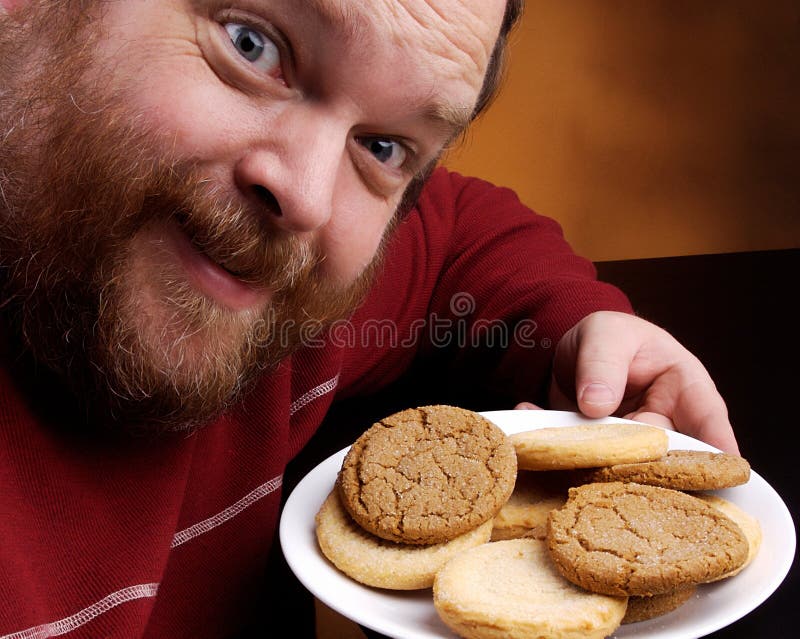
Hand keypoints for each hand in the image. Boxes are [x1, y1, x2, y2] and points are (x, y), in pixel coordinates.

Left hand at [515, 311, 738, 454]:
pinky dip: (560, 458)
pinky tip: (536, 443)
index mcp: (684, 387)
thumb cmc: (607, 338)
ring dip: (600, 468)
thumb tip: (596, 404)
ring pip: (627, 468)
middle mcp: (665, 423)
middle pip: (667, 455)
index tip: (725, 475)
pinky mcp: (602, 457)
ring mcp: (633, 445)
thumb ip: (603, 363)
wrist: (571, 354)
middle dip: (648, 468)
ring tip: (573, 460)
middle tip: (620, 471)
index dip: (717, 448)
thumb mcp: (605, 334)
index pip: (707, 417)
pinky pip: (585, 464)